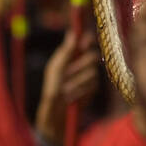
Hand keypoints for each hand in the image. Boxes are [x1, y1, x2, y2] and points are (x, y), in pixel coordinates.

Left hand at [37, 28, 99, 145]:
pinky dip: (81, 91)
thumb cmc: (51, 89)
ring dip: (77, 81)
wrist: (56, 112)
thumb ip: (65, 52)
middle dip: (81, 65)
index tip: (87, 40)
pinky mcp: (93, 89)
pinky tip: (72, 96)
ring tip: (66, 89)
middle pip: (93, 56)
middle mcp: (82, 64)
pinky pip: (93, 85)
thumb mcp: (55, 69)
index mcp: (71, 56)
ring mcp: (89, 76)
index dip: (88, 39)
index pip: (85, 42)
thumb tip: (72, 33)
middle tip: (69, 72)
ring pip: (93, 72)